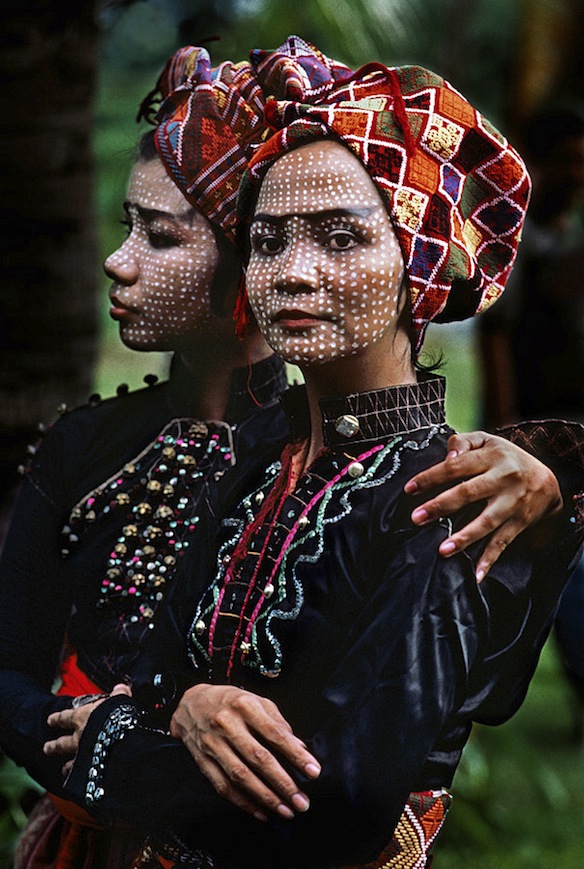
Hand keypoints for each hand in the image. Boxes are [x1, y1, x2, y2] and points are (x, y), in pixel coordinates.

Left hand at [44, 683, 131, 775]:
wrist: (122, 740)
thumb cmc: (118, 717)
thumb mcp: (119, 701)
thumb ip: (118, 695)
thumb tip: (121, 688)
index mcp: (83, 717)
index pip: (65, 717)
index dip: (57, 719)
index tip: (50, 720)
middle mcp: (79, 737)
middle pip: (62, 743)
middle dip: (53, 746)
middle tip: (46, 748)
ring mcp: (83, 755)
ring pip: (70, 762)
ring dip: (67, 766)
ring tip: (63, 770)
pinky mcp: (90, 770)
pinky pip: (82, 776)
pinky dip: (80, 779)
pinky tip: (78, 783)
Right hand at [170, 683, 320, 821]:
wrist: (191, 705)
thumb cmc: (230, 702)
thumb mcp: (256, 701)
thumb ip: (278, 723)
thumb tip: (299, 747)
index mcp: (245, 706)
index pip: (275, 734)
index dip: (295, 755)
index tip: (313, 771)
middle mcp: (227, 725)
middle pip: (258, 758)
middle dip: (283, 783)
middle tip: (301, 800)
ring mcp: (213, 744)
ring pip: (241, 776)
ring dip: (265, 797)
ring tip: (285, 810)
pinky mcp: (203, 762)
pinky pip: (223, 787)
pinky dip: (243, 803)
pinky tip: (261, 812)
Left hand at [404, 430, 561, 580]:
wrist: (547, 479)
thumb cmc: (505, 458)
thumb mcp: (486, 440)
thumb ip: (462, 442)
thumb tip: (447, 457)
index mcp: (491, 457)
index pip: (455, 466)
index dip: (431, 477)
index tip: (409, 489)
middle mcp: (503, 479)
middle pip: (468, 493)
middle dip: (440, 506)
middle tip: (416, 518)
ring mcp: (512, 503)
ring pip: (486, 522)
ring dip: (464, 538)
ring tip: (442, 550)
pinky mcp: (520, 522)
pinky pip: (503, 542)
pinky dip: (490, 559)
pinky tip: (476, 575)